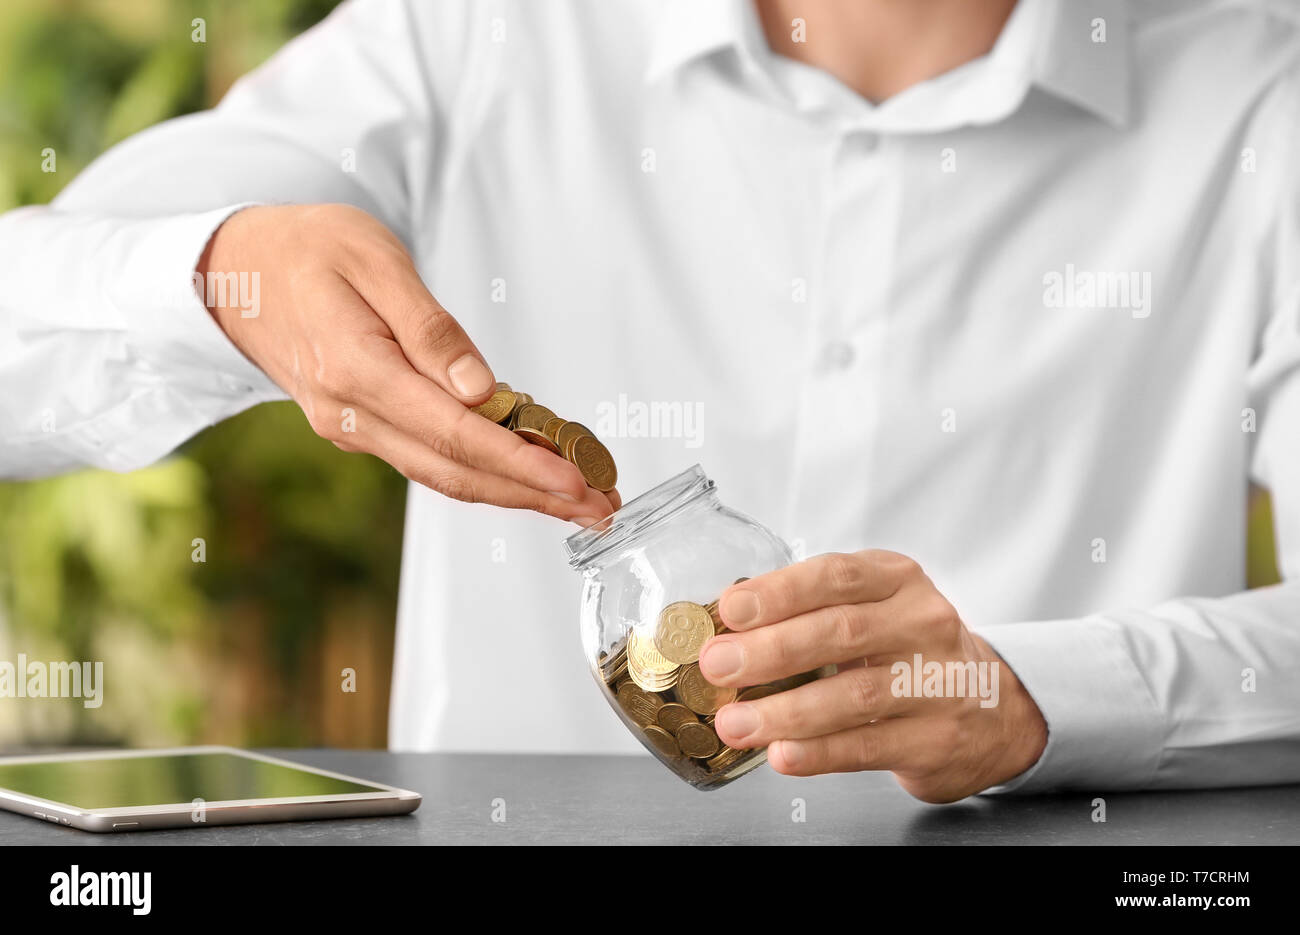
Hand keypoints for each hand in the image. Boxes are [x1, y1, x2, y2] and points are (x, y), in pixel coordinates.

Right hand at [198, 204, 617, 522]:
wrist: (235, 270)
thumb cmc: (307, 249)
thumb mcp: (372, 259)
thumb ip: (428, 328)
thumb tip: (482, 390)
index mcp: (355, 370)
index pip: (454, 435)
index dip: (520, 465)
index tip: (575, 483)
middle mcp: (350, 415)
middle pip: (456, 472)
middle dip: (534, 496)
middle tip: (600, 509)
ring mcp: (351, 429)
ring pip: (444, 475)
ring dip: (515, 493)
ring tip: (578, 502)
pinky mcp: (359, 428)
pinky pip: (429, 458)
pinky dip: (482, 471)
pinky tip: (526, 470)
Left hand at [699, 550, 1047, 801]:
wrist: (993, 710)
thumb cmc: (906, 651)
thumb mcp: (873, 609)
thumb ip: (811, 610)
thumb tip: (727, 622)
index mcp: (899, 580)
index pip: (837, 576)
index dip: (781, 591)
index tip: (732, 609)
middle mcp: (924, 624)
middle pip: (842, 633)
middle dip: (771, 650)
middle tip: (718, 666)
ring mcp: (937, 683)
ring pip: (854, 696)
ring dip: (786, 711)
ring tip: (735, 723)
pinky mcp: (936, 739)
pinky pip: (869, 747)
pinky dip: (820, 752)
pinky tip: (782, 754)